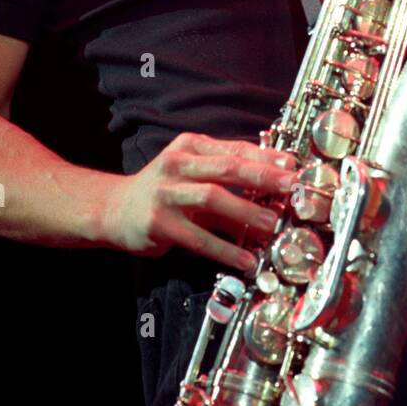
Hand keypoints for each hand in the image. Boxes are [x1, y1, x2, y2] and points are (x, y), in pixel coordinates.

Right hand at [105, 132, 297, 272]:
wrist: (114, 209)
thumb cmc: (163, 190)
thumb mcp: (191, 171)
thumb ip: (226, 175)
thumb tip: (273, 186)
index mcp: (190, 146)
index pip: (234, 149)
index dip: (265, 157)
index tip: (292, 167)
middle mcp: (177, 165)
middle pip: (227, 168)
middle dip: (262, 177)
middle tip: (290, 188)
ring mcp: (165, 193)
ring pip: (212, 199)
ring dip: (246, 212)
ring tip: (271, 224)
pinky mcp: (158, 223)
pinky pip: (198, 238)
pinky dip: (224, 249)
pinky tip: (244, 259)